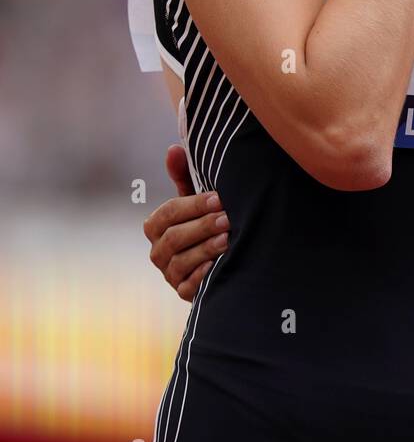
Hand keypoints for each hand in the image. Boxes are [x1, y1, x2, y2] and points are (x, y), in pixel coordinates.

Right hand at [143, 145, 227, 301]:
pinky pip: (188, 287)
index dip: (194, 205)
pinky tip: (219, 266)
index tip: (219, 199)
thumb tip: (173, 148)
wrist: (220, 259)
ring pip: (181, 262)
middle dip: (203, 226)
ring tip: (229, 239)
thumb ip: (183, 175)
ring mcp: (169, 273)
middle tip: (228, 218)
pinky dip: (203, 276)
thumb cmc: (205, 220)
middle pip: (175, 238)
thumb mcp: (195, 199)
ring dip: (206, 249)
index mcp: (156, 225)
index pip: (169, 213)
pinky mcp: (182, 293)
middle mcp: (157, 251)